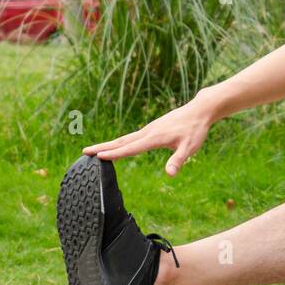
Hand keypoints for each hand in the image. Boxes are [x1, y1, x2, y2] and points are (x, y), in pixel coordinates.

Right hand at [82, 93, 215, 174]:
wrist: (199, 110)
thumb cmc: (195, 130)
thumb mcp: (190, 148)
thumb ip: (179, 160)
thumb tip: (170, 174)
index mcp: (154, 138)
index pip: (130, 148)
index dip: (115, 153)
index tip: (98, 157)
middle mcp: (148, 132)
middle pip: (121, 141)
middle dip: (102, 147)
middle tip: (84, 152)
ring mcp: (149, 129)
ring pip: (124, 138)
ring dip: (108, 144)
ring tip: (93, 150)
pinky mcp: (152, 128)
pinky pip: (131, 137)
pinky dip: (120, 142)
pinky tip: (116, 146)